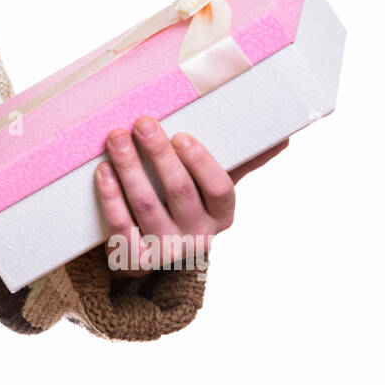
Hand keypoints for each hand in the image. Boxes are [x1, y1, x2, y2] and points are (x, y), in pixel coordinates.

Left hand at [94, 116, 288, 279]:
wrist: (157, 252)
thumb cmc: (189, 205)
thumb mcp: (214, 187)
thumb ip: (243, 161)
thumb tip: (282, 137)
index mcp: (222, 214)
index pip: (220, 188)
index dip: (201, 162)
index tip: (181, 135)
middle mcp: (198, 236)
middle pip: (179, 191)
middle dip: (159, 154)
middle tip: (142, 123)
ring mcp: (167, 250)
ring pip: (147, 206)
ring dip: (130, 169)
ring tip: (117, 138)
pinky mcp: (137, 261)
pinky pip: (121, 228)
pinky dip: (111, 198)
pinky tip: (103, 171)